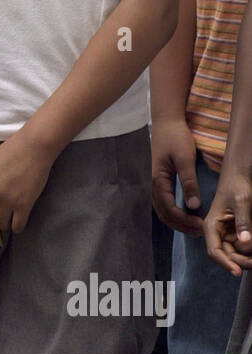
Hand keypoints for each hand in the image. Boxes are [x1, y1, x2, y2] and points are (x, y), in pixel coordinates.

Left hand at [0, 130, 54, 233]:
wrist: (34, 147)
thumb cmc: (15, 150)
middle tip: (3, 212)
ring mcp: (7, 200)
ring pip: (1, 224)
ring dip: (6, 223)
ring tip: (11, 218)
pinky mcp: (23, 205)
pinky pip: (17, 226)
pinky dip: (17, 227)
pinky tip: (20, 221)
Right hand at [150, 116, 201, 234]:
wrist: (166, 121)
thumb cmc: (175, 137)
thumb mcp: (185, 158)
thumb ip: (188, 182)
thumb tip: (194, 206)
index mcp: (157, 181)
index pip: (169, 209)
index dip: (184, 221)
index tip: (200, 225)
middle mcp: (152, 185)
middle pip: (163, 214)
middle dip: (181, 225)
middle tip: (199, 232)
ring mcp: (154, 183)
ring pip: (162, 210)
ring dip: (177, 221)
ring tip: (194, 227)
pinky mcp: (159, 180)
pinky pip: (164, 202)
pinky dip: (174, 212)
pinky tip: (185, 214)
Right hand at [203, 164, 251, 275]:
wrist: (241, 172)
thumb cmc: (238, 183)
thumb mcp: (242, 201)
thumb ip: (243, 222)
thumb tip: (245, 242)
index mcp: (211, 226)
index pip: (214, 251)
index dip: (226, 263)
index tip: (238, 272)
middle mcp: (218, 232)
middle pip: (228, 255)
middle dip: (242, 261)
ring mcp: (229, 233)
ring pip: (238, 253)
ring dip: (248, 258)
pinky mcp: (239, 231)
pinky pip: (245, 246)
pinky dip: (251, 250)